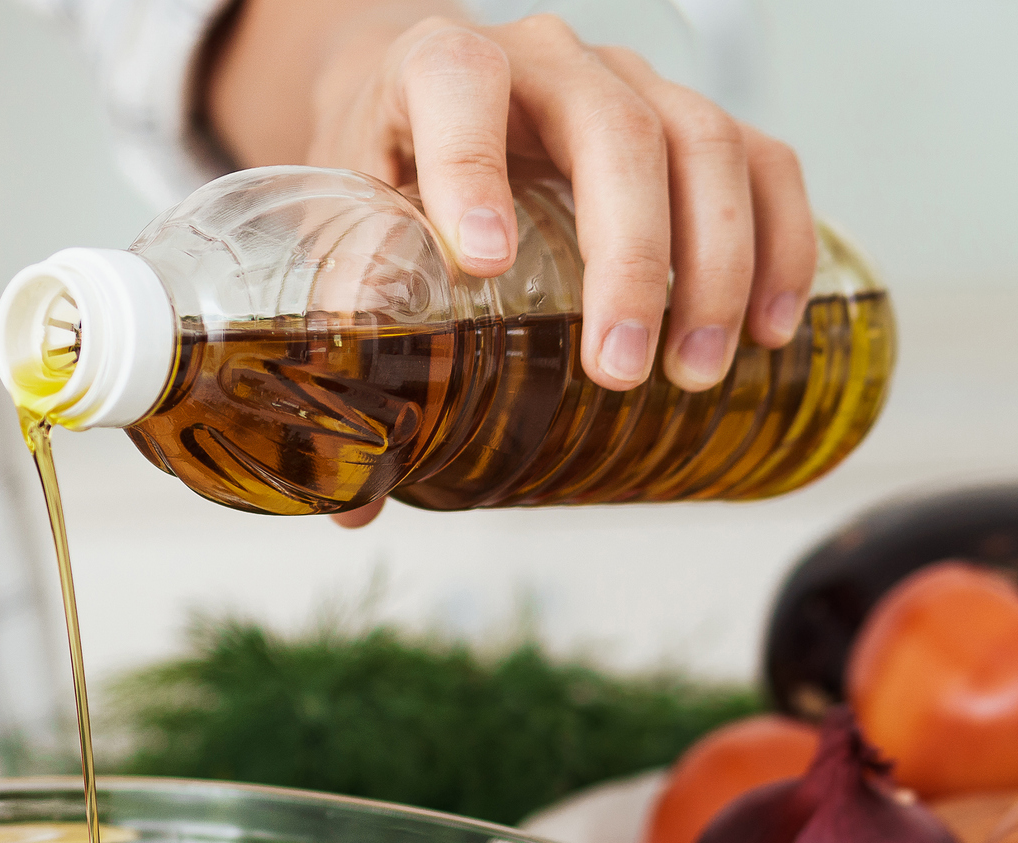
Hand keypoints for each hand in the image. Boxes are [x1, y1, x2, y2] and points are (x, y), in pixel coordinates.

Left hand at [204, 2, 817, 523]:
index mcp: (440, 67)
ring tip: (695, 370)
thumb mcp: (347, 220)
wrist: (419, 96)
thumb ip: (351, 325)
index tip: (481, 261)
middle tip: (619, 368)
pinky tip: (769, 327)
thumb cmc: (387, 155)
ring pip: (704, 145)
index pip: (460, 88)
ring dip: (714, 264)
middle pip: (616, 133)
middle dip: (628, 258)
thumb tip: (355, 495)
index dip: (471, 169)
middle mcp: (547, 61)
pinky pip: (762, 162)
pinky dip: (780, 241)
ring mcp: (630, 81)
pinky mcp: (689, 116)